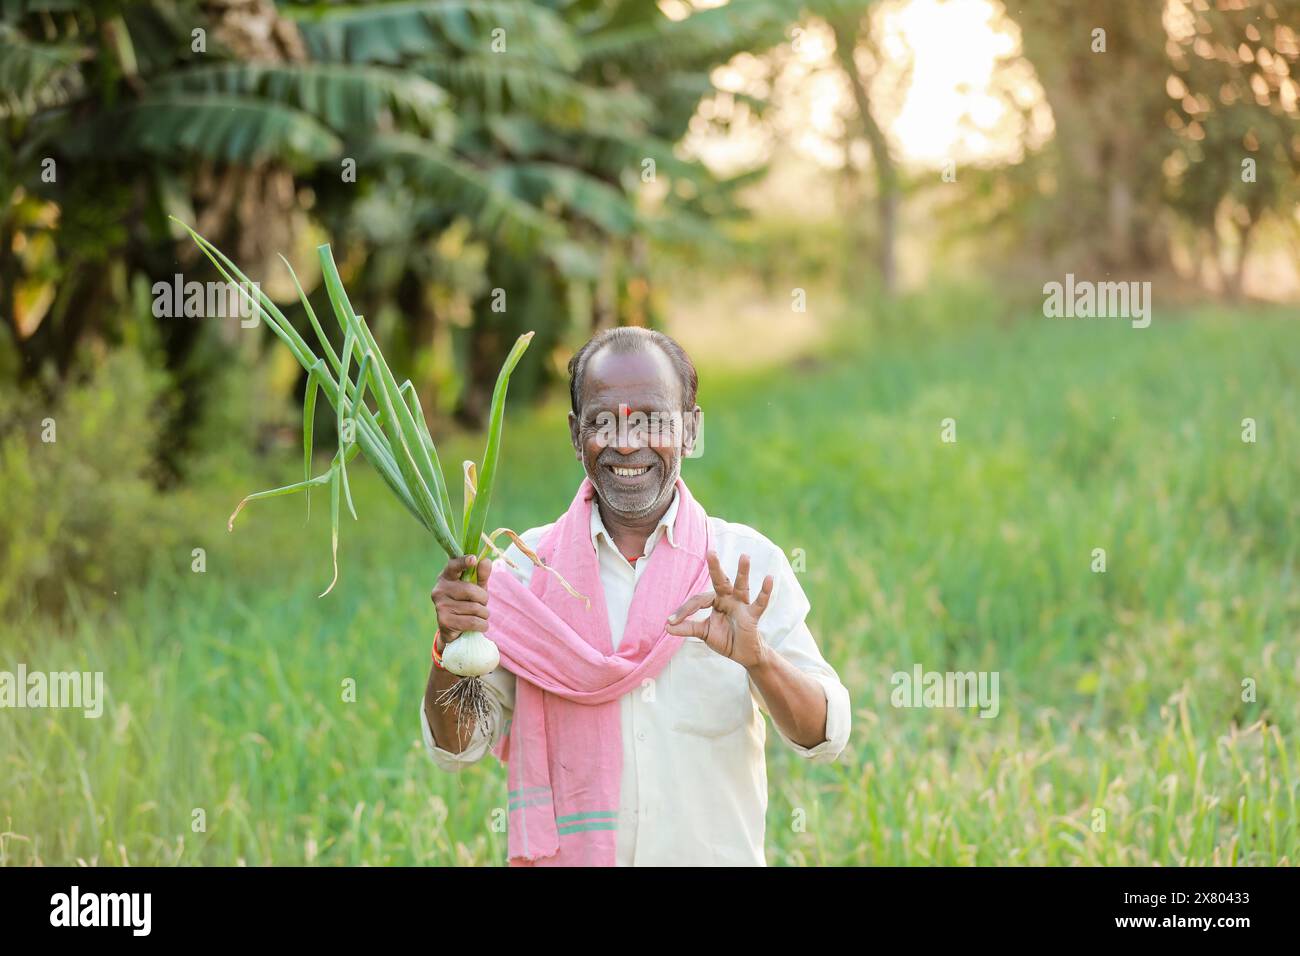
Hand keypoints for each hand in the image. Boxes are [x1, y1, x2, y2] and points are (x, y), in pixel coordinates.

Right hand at [430, 554, 492, 643]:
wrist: (454, 631)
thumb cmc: (466, 603)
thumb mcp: (476, 588)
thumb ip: (481, 575)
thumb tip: (486, 561)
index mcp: (446, 577)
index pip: (453, 566)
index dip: (463, 562)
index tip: (473, 559)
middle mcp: (440, 590)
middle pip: (471, 590)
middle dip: (483, 599)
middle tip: (482, 604)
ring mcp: (440, 605)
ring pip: (474, 608)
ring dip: (484, 614)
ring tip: (479, 616)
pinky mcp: (444, 621)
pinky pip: (473, 622)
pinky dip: (482, 625)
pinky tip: (480, 625)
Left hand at [665, 550, 773, 668]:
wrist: (743, 654)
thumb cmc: (725, 638)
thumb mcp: (703, 632)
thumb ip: (687, 628)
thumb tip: (666, 627)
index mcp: (715, 601)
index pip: (698, 600)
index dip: (684, 611)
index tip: (670, 622)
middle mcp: (728, 598)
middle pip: (721, 580)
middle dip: (715, 567)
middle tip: (710, 552)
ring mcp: (741, 605)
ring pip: (742, 585)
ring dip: (743, 571)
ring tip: (745, 556)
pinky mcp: (752, 615)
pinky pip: (759, 603)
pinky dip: (765, 592)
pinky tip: (769, 578)